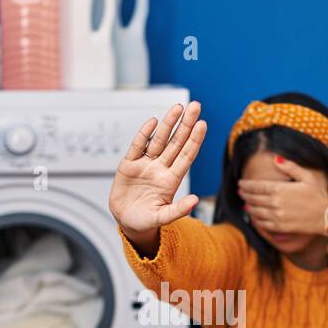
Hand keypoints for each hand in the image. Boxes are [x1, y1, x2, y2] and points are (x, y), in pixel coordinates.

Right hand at [109, 102, 206, 245]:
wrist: (125, 221)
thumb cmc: (145, 221)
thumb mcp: (162, 218)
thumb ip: (178, 210)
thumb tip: (195, 201)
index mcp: (171, 180)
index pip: (186, 156)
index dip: (194, 140)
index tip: (202, 124)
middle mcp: (160, 169)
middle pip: (176, 143)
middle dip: (185, 124)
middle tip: (195, 106)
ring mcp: (145, 165)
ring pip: (159, 140)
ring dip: (168, 124)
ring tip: (178, 107)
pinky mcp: (129, 165)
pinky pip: (138, 146)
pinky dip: (144, 134)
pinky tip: (153, 121)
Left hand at [236, 156, 327, 241]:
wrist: (326, 217)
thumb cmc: (317, 195)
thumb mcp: (306, 177)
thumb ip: (290, 167)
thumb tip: (276, 158)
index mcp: (280, 189)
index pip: (257, 186)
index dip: (246, 185)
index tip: (240, 183)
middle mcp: (276, 203)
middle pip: (254, 198)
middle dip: (244, 194)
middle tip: (240, 192)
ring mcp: (276, 216)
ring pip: (256, 211)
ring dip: (248, 206)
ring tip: (245, 202)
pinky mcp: (280, 227)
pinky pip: (262, 223)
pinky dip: (255, 219)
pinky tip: (253, 216)